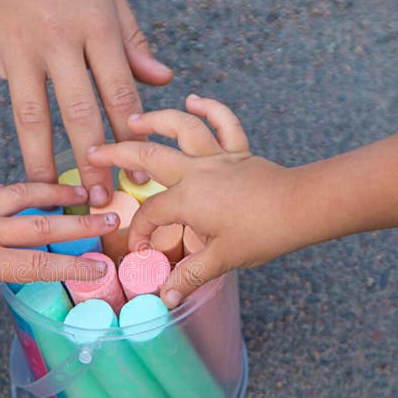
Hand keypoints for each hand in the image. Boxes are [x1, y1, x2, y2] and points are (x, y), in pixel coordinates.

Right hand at [0, 0, 172, 201]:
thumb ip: (133, 38)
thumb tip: (162, 80)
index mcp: (95, 25)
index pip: (119, 92)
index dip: (130, 138)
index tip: (137, 177)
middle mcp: (57, 38)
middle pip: (78, 112)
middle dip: (93, 162)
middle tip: (99, 202)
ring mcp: (13, 45)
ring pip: (29, 115)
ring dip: (41, 161)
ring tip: (50, 196)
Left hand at [0, 182, 117, 373]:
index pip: (37, 262)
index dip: (73, 265)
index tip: (103, 267)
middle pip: (41, 224)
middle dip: (80, 223)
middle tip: (114, 218)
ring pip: (22, 196)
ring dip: (55, 193)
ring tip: (82, 191)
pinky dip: (17, 187)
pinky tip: (26, 188)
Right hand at [87, 95, 296, 305]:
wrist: (303, 207)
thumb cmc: (263, 232)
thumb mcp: (222, 259)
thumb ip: (190, 275)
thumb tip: (166, 297)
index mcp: (187, 199)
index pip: (151, 214)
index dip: (140, 232)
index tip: (141, 248)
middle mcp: (196, 171)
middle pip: (149, 155)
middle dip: (117, 153)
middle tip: (94, 151)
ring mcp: (217, 157)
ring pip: (181, 129)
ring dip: (156, 120)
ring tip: (134, 119)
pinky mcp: (239, 151)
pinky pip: (223, 123)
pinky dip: (210, 108)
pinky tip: (195, 99)